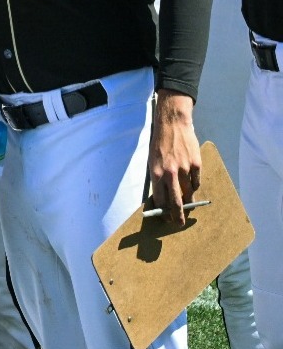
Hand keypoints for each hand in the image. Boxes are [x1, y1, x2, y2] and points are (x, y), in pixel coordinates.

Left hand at [146, 91, 202, 223]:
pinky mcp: (196, 165)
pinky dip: (195, 186)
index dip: (163, 211)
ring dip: (188, 201)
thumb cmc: (159, 144)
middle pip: (175, 202)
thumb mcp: (152, 161)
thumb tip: (162, 197)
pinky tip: (192, 185)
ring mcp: (184, 169)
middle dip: (177, 216)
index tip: (165, 218)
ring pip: (188, 193)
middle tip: (178, 224)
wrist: (172, 124)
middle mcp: (169, 173)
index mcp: (155, 173)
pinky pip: (197, 182)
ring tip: (188, 205)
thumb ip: (158, 178)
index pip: (160, 199)